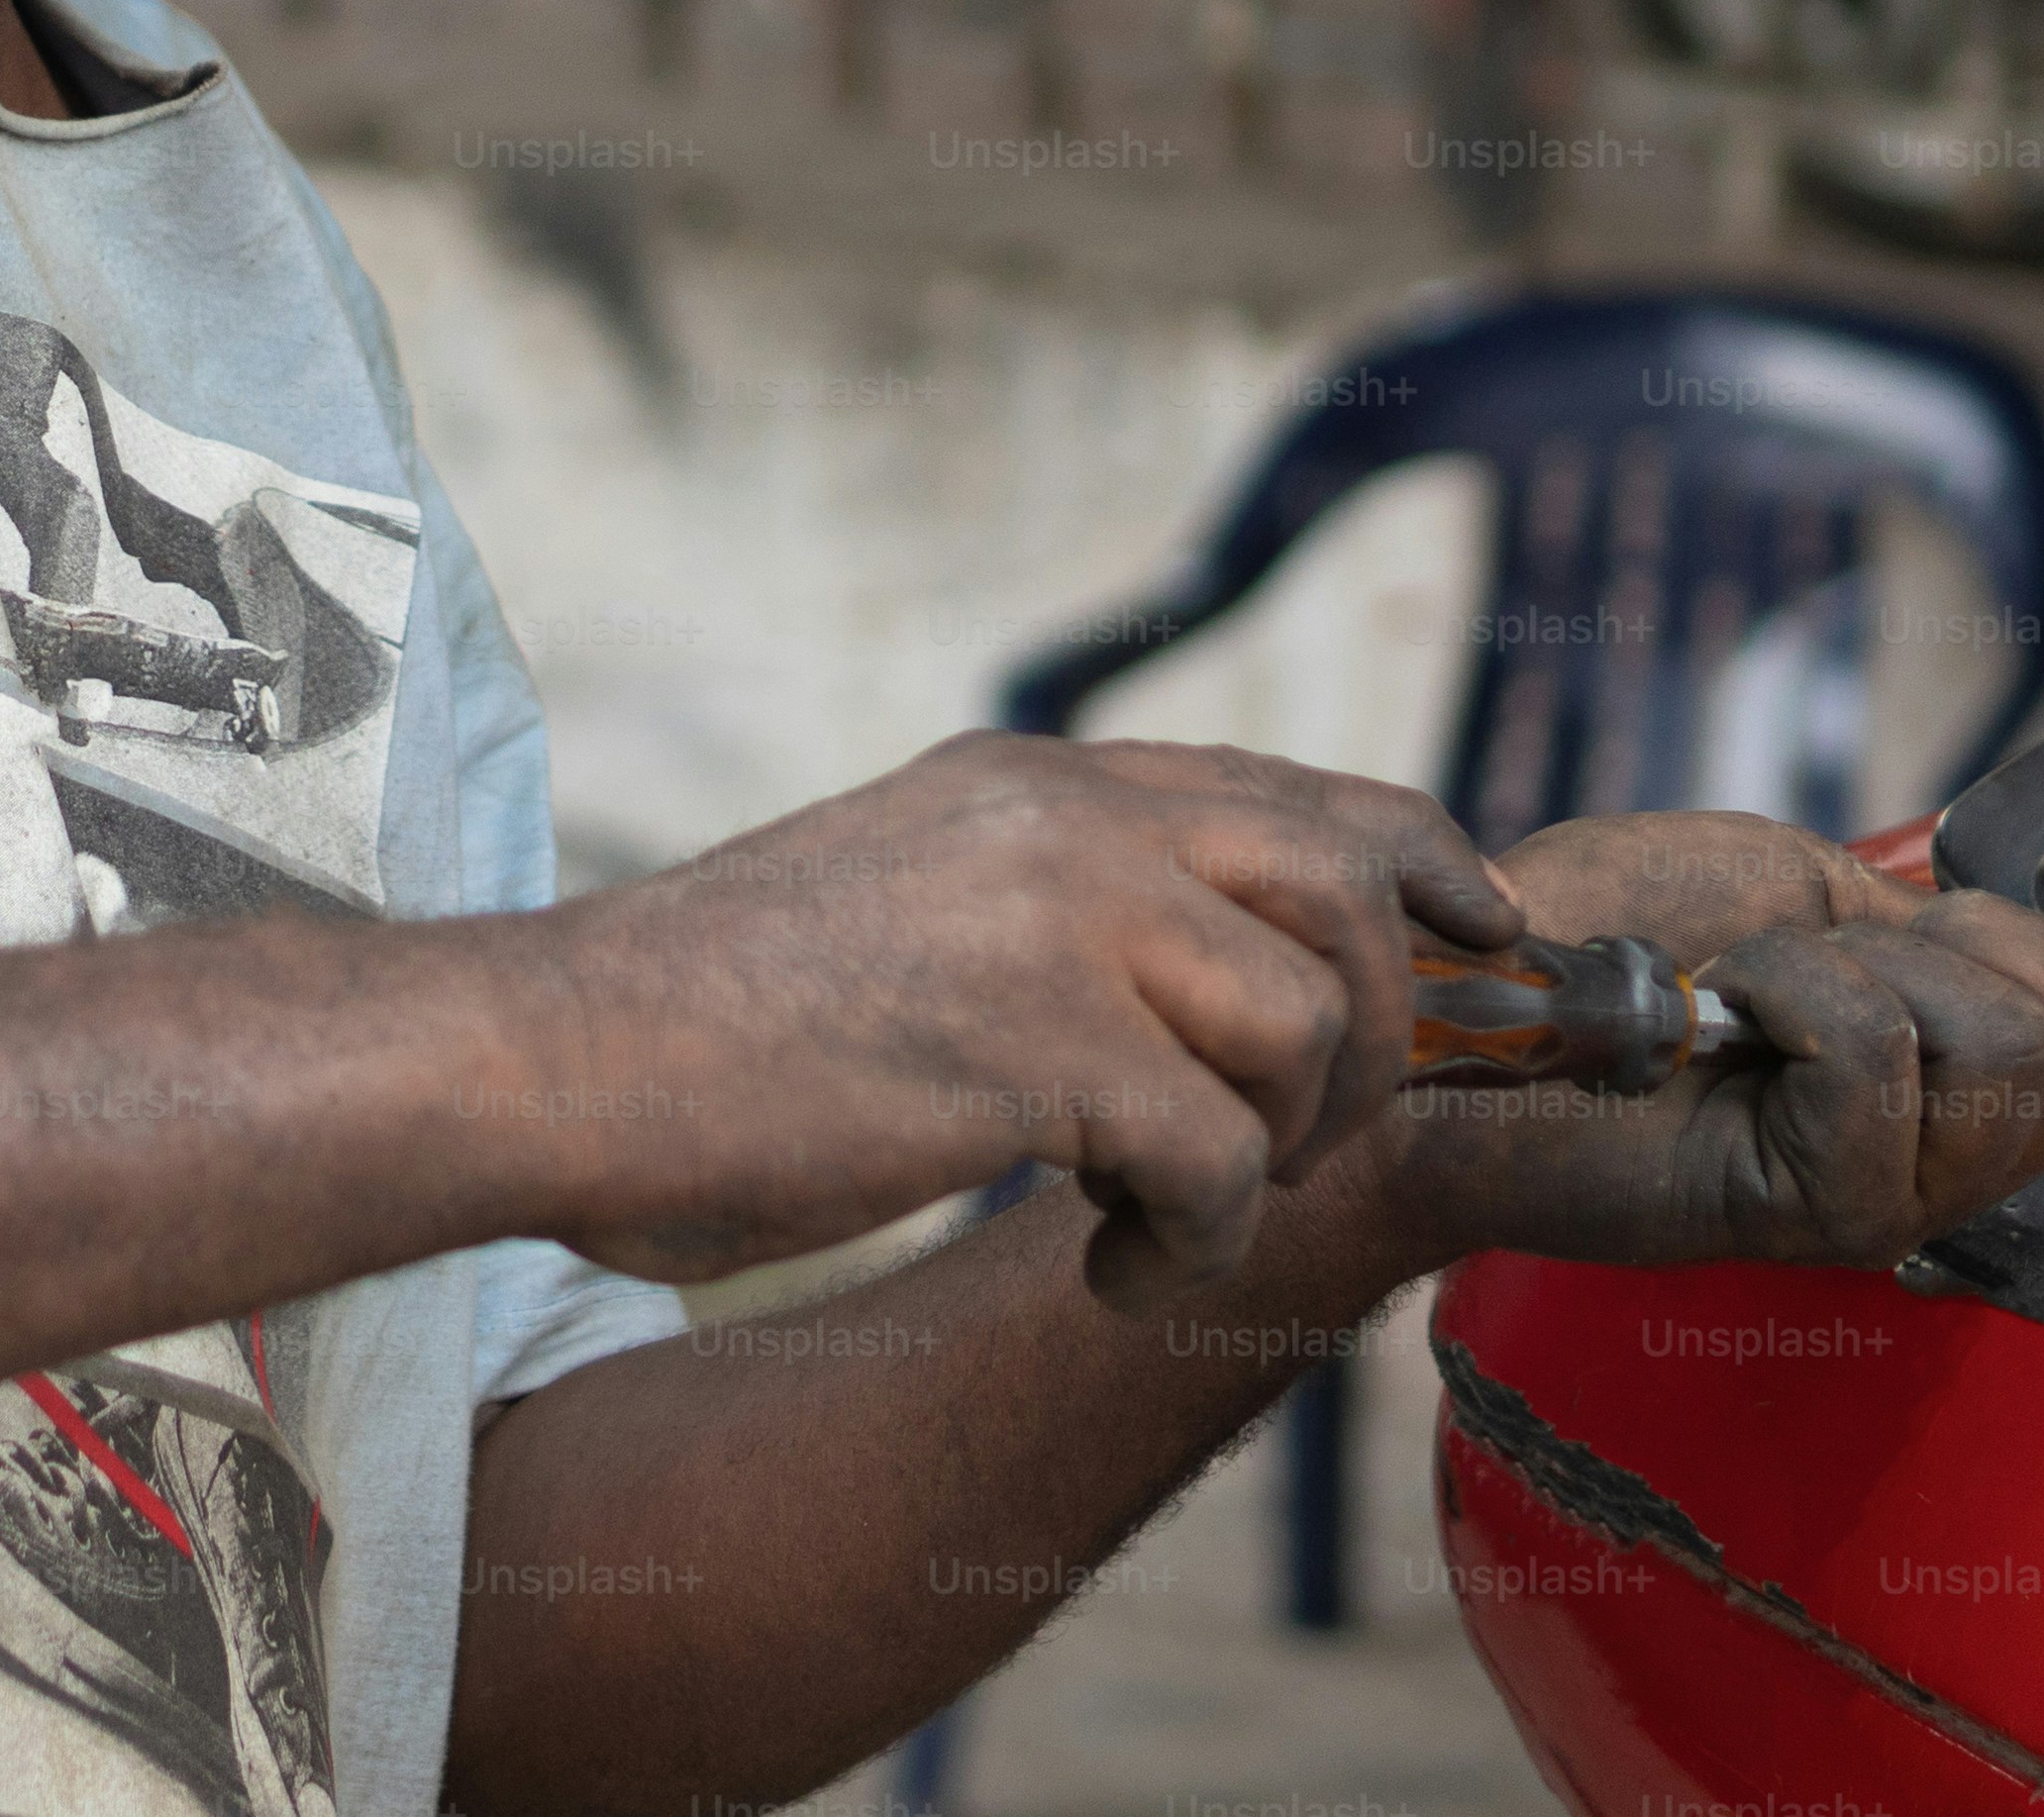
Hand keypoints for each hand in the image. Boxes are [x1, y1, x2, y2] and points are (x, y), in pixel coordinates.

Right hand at [526, 735, 1519, 1315]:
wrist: (556, 1057)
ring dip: (1267, 1160)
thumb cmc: (710, 1024)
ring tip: (1159, 1222)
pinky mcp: (1034, 1042)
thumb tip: (1217, 982)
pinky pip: (1219, 1160)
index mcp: (1036, 782)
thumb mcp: (908, 902)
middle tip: (1280, 1151)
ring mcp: (1055, 917)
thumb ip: (1055, 907)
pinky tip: (1103, 1260)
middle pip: (1349, 898)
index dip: (1432, 877)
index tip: (1487, 949)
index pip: (1310, 796)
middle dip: (1364, 1049)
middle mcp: (1066, 819)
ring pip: (1303, 1030)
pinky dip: (1191, 1245)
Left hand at [1338, 810, 2043, 1275]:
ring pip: (2001, 1042)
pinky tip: (1712, 1010)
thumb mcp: (1814, 891)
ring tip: (1741, 987)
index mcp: (1969, 1077)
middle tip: (1809, 959)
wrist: (1467, 1006)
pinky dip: (1793, 991)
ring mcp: (1898, 1193)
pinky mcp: (1823, 1209)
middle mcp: (1957, 1155)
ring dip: (1853, 963)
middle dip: (1961, 943)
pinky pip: (1886, 1061)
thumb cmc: (1611, 937)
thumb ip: (1958, 931)